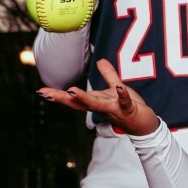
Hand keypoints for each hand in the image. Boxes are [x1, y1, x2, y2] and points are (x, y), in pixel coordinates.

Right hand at [40, 57, 158, 135]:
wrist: (146, 126)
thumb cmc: (129, 109)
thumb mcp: (117, 89)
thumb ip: (109, 76)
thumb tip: (100, 60)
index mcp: (96, 102)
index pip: (74, 99)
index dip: (58, 94)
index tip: (41, 91)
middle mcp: (102, 107)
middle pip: (79, 103)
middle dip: (62, 98)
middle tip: (45, 93)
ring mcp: (114, 110)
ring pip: (97, 105)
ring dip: (84, 98)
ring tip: (72, 90)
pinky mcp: (129, 109)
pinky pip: (124, 101)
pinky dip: (121, 95)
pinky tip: (118, 88)